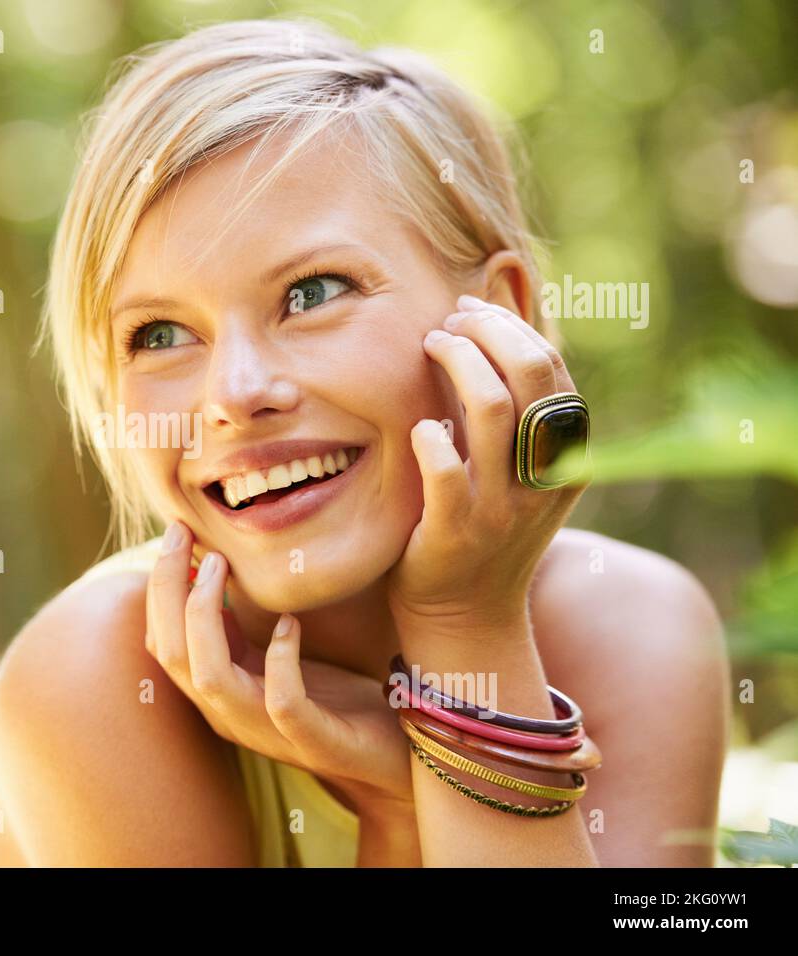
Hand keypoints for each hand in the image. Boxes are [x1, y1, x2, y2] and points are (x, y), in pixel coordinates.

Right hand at [145, 520, 412, 806]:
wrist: (395, 759)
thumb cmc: (334, 702)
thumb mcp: (273, 660)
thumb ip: (238, 634)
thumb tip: (206, 576)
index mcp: (217, 691)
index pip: (161, 641)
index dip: (158, 586)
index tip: (174, 532)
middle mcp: (229, 714)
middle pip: (171, 653)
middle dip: (168, 588)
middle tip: (181, 535)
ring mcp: (267, 732)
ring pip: (210, 677)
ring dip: (205, 616)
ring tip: (221, 567)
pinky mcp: (311, 741)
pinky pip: (281, 702)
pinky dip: (279, 658)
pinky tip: (290, 622)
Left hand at [387, 294, 589, 633]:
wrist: (464, 615)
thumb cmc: (481, 526)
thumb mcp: (515, 471)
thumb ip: (515, 414)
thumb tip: (488, 328)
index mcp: (566, 456)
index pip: (552, 368)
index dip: (510, 326)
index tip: (468, 309)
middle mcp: (544, 478)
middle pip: (532, 374)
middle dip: (487, 331)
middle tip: (448, 321)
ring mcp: (503, 508)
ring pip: (495, 410)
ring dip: (459, 363)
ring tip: (430, 346)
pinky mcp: (457, 533)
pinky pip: (446, 471)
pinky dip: (429, 437)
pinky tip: (419, 426)